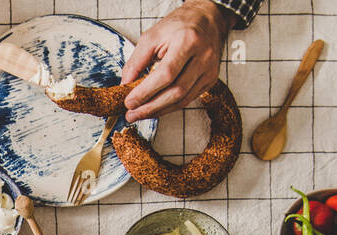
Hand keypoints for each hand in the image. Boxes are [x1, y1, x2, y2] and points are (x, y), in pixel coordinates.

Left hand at [122, 0, 232, 121]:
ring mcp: (209, 69)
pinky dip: (170, 107)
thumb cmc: (178, 26)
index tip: (129, 102)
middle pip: (176, 91)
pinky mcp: (211, 78)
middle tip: (131, 114)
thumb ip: (136, 61)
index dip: (146, 92)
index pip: (166, 74)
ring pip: (183, 100)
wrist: (207, 18)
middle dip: (150, 107)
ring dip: (159, 111)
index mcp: (188, 41)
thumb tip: (125, 86)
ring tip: (139, 114)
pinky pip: (189, 99)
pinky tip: (155, 109)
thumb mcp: (152, 36)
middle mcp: (203, 56)